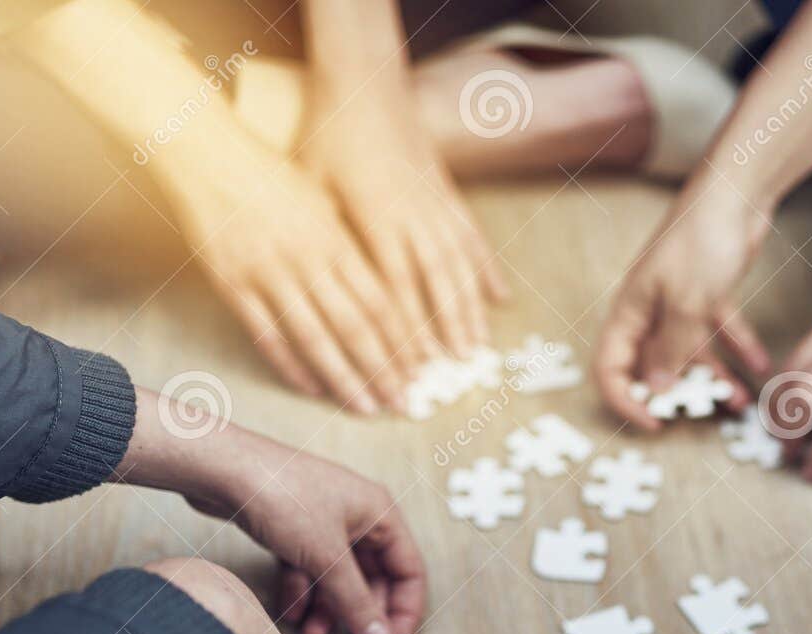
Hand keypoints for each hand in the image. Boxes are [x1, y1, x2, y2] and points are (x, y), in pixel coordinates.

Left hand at [116, 389, 427, 633]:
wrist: (224, 468)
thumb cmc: (282, 493)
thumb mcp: (326, 557)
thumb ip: (357, 603)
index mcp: (380, 514)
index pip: (409, 569)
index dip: (405, 608)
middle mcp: (357, 516)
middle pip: (374, 576)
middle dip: (362, 612)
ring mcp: (325, 522)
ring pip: (338, 576)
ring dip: (329, 608)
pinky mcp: (295, 529)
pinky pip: (310, 569)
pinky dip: (303, 592)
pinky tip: (291, 612)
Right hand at [165, 134, 412, 413]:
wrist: (208, 156)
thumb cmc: (273, 180)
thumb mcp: (323, 203)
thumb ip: (352, 248)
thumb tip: (391, 296)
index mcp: (334, 239)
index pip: (379, 301)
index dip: (402, 340)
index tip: (419, 369)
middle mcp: (305, 259)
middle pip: (353, 326)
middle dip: (382, 369)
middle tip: (402, 402)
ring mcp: (267, 274)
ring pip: (313, 339)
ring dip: (343, 378)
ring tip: (365, 407)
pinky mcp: (232, 286)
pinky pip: (268, 336)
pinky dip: (292, 366)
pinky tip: (314, 389)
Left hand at [301, 98, 505, 358]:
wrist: (366, 84)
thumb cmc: (329, 134)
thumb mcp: (313, 186)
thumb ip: (328, 236)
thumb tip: (329, 288)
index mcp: (377, 218)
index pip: (394, 288)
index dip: (404, 332)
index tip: (411, 367)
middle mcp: (414, 217)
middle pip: (436, 286)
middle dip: (445, 332)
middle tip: (455, 370)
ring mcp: (437, 206)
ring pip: (460, 267)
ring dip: (470, 310)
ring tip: (478, 347)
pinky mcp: (448, 195)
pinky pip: (473, 241)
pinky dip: (487, 272)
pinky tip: (499, 298)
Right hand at [594, 181, 771, 429]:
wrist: (736, 191)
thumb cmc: (701, 239)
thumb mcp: (688, 304)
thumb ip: (672, 350)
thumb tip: (656, 388)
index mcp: (631, 312)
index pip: (611, 367)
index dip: (627, 399)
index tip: (656, 422)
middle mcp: (650, 310)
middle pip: (654, 364)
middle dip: (679, 392)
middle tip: (704, 413)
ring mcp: (680, 301)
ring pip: (691, 352)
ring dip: (716, 376)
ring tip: (742, 400)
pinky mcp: (709, 292)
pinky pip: (720, 330)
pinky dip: (739, 347)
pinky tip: (762, 364)